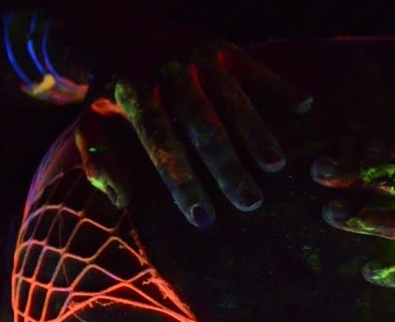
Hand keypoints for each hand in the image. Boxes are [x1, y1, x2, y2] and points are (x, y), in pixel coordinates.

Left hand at [75, 39, 310, 226]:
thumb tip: (123, 201)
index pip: (162, 143)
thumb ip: (98, 161)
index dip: (183, 182)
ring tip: (277, 166)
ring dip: (257, 132)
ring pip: (232, 98)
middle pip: (202, 125)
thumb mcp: (90, 122)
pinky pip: (255, 68)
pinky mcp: (221, 47)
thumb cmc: (111, 92)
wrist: (116, 29)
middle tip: (250, 203)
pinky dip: (280, 86)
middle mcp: (167, 72)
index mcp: (134, 92)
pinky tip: (304, 106)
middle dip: (227, 166)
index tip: (203, 219)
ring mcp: (197, 57)